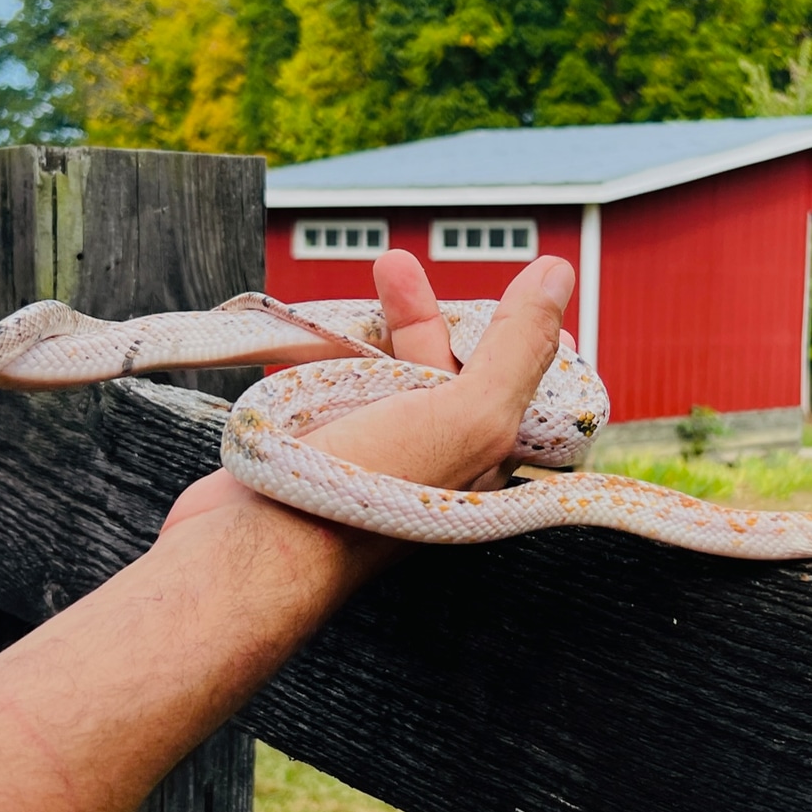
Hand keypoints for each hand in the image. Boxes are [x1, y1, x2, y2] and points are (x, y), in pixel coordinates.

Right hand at [163, 249, 575, 529]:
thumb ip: (515, 348)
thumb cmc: (369, 490)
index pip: (515, 383)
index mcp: (484, 461)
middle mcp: (436, 458)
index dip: (512, 330)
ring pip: (388, 369)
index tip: (504, 284)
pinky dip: (333, 350)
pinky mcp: (324, 444)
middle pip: (445, 367)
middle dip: (425, 314)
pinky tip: (319, 329)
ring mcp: (377, 451)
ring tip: (377, 274)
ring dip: (380, 321)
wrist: (254, 545)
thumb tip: (557, 275)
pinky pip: (339, 383)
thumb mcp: (467, 415)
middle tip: (395, 266)